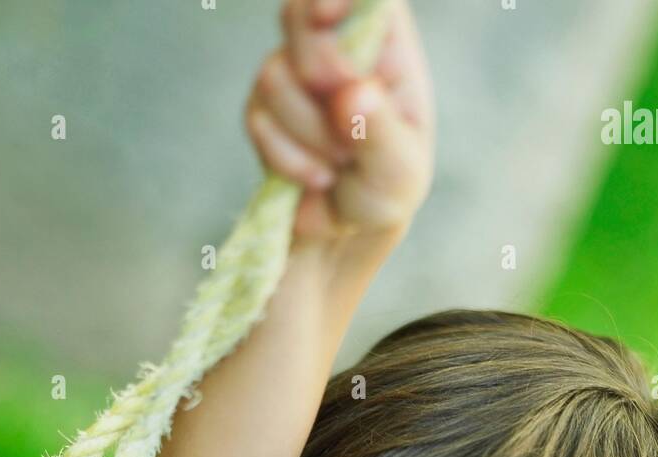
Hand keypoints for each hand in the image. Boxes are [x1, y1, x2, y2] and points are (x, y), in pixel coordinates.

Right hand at [244, 0, 435, 244]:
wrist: (343, 234)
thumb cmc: (383, 193)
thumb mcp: (398, 174)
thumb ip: (381, 134)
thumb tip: (353, 94)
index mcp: (384, 47)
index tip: (326, 18)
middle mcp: (337, 49)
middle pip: (299, 15)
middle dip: (316, 72)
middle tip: (345, 122)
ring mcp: (294, 75)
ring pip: (273, 75)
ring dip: (308, 134)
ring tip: (338, 166)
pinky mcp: (263, 110)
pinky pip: (259, 121)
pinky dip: (288, 159)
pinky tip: (315, 177)